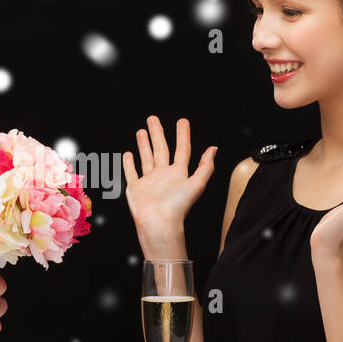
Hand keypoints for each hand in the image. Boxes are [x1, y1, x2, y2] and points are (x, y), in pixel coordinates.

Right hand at [121, 116, 216, 243]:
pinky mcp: (136, 188)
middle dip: (157, 133)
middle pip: (161, 149)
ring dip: (144, 144)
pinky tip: (128, 153)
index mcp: (179, 173)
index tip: (182, 121)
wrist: (159, 223)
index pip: (182, 150)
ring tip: (141, 131)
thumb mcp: (197, 184)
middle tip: (153, 118)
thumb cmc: (178, 206)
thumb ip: (205, 166)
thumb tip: (213, 149)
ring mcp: (149, 181)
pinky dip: (129, 163)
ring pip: (146, 158)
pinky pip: (132, 173)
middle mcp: (164, 175)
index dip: (183, 135)